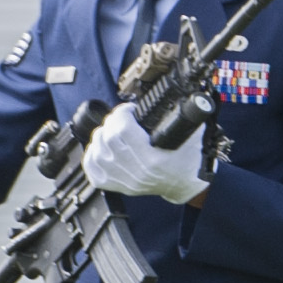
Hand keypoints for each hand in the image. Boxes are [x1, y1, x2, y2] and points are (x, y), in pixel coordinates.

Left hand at [82, 106, 208, 203]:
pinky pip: (93, 169)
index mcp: (154, 159)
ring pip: (97, 152)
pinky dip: (92, 155)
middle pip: (107, 139)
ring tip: (112, 131)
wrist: (186, 185)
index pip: (123, 130)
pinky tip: (102, 148)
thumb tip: (176, 96)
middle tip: (121, 118)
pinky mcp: (119, 186)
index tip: (129, 109)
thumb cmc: (188, 161)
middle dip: (111, 122)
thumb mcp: (190, 136)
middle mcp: (138, 172)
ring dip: (101, 137)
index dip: (122, 113)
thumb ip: (182, 116)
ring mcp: (126, 181)